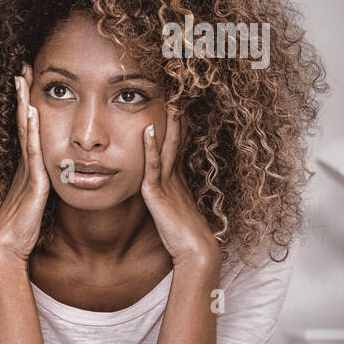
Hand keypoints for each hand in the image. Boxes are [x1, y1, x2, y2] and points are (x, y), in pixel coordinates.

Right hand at [0, 66, 49, 268]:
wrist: (7, 248)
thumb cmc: (22, 230)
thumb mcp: (38, 203)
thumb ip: (45, 188)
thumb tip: (57, 179)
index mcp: (28, 168)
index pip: (28, 129)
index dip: (27, 105)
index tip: (27, 82)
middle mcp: (25, 164)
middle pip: (24, 121)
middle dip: (23, 95)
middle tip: (22, 67)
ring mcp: (26, 171)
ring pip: (26, 130)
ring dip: (24, 103)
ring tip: (22, 78)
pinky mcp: (32, 182)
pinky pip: (33, 151)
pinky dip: (33, 129)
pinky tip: (33, 111)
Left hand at [141, 109, 219, 267]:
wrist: (195, 251)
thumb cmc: (182, 235)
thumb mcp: (170, 209)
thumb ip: (162, 196)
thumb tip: (151, 190)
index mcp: (177, 178)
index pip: (175, 145)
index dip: (176, 125)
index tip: (175, 103)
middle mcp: (175, 175)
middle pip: (176, 139)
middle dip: (176, 117)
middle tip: (176, 91)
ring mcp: (169, 182)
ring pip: (167, 146)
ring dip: (168, 123)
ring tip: (168, 99)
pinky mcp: (159, 192)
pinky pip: (154, 165)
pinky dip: (151, 147)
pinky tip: (148, 130)